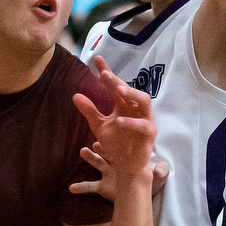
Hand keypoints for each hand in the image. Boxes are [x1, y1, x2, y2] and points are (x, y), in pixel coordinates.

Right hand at [71, 142, 168, 201]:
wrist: (135, 195)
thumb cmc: (145, 182)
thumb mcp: (155, 178)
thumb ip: (159, 173)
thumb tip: (161, 171)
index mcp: (128, 156)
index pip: (124, 142)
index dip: (121, 135)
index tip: (117, 126)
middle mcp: (115, 161)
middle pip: (107, 149)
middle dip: (101, 144)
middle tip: (97, 137)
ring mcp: (107, 173)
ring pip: (96, 163)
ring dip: (89, 157)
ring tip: (82, 151)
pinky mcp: (102, 187)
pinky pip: (89, 187)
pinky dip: (80, 187)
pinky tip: (71, 188)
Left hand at [72, 56, 156, 186]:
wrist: (126, 166)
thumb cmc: (116, 144)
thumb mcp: (99, 126)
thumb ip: (89, 111)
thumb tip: (75, 95)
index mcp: (124, 105)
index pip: (115, 85)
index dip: (107, 72)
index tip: (97, 60)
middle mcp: (136, 109)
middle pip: (128, 90)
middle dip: (117, 81)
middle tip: (105, 74)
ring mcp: (144, 120)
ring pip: (144, 101)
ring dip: (132, 94)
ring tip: (119, 90)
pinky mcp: (149, 134)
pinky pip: (143, 125)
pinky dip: (132, 122)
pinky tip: (120, 120)